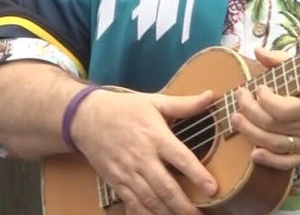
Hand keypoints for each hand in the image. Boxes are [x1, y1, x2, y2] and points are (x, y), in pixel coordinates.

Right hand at [70, 88, 216, 214]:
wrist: (86, 118)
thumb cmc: (124, 109)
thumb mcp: (154, 101)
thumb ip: (184, 104)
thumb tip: (211, 96)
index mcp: (155, 136)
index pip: (180, 158)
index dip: (197, 175)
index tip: (213, 189)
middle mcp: (142, 158)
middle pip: (166, 187)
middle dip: (184, 205)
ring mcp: (128, 172)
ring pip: (151, 200)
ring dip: (168, 213)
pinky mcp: (117, 182)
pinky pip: (133, 204)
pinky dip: (146, 214)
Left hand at [231, 48, 299, 169]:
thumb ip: (283, 60)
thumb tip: (258, 51)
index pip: (281, 109)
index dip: (264, 99)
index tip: (258, 87)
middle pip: (272, 125)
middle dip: (250, 111)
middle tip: (239, 98)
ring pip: (275, 144)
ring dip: (251, 133)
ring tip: (236, 119)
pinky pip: (287, 162)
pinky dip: (269, 160)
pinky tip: (253, 153)